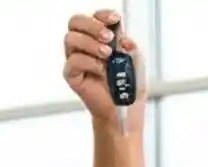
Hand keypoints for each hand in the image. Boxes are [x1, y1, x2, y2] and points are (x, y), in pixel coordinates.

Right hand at [63, 9, 147, 126]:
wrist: (125, 111)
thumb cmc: (128, 86)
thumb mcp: (136, 63)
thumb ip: (130, 47)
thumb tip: (123, 39)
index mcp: (99, 39)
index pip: (94, 17)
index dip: (103, 14)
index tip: (116, 18)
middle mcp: (84, 46)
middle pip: (75, 22)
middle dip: (92, 25)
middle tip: (108, 37)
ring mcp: (76, 59)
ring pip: (71, 39)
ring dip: (90, 43)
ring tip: (107, 55)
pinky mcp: (71, 75)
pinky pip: (73, 61)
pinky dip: (89, 62)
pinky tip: (101, 70)